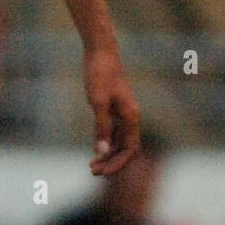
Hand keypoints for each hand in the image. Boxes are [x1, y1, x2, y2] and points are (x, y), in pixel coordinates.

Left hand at [84, 47, 139, 174]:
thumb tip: (102, 152)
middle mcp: (131, 117)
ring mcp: (123, 112)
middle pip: (126, 148)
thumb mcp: (97, 101)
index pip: (130, 150)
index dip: (118, 163)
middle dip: (112, 162)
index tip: (102, 173)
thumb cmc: (99, 74)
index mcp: (131, 117)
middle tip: (93, 171)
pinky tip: (96, 148)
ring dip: (109, 154)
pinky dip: (107, 142)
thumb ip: (101, 127)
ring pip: (120, 141)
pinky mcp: (115, 107)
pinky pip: (115, 131)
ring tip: (92, 165)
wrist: (101, 52)